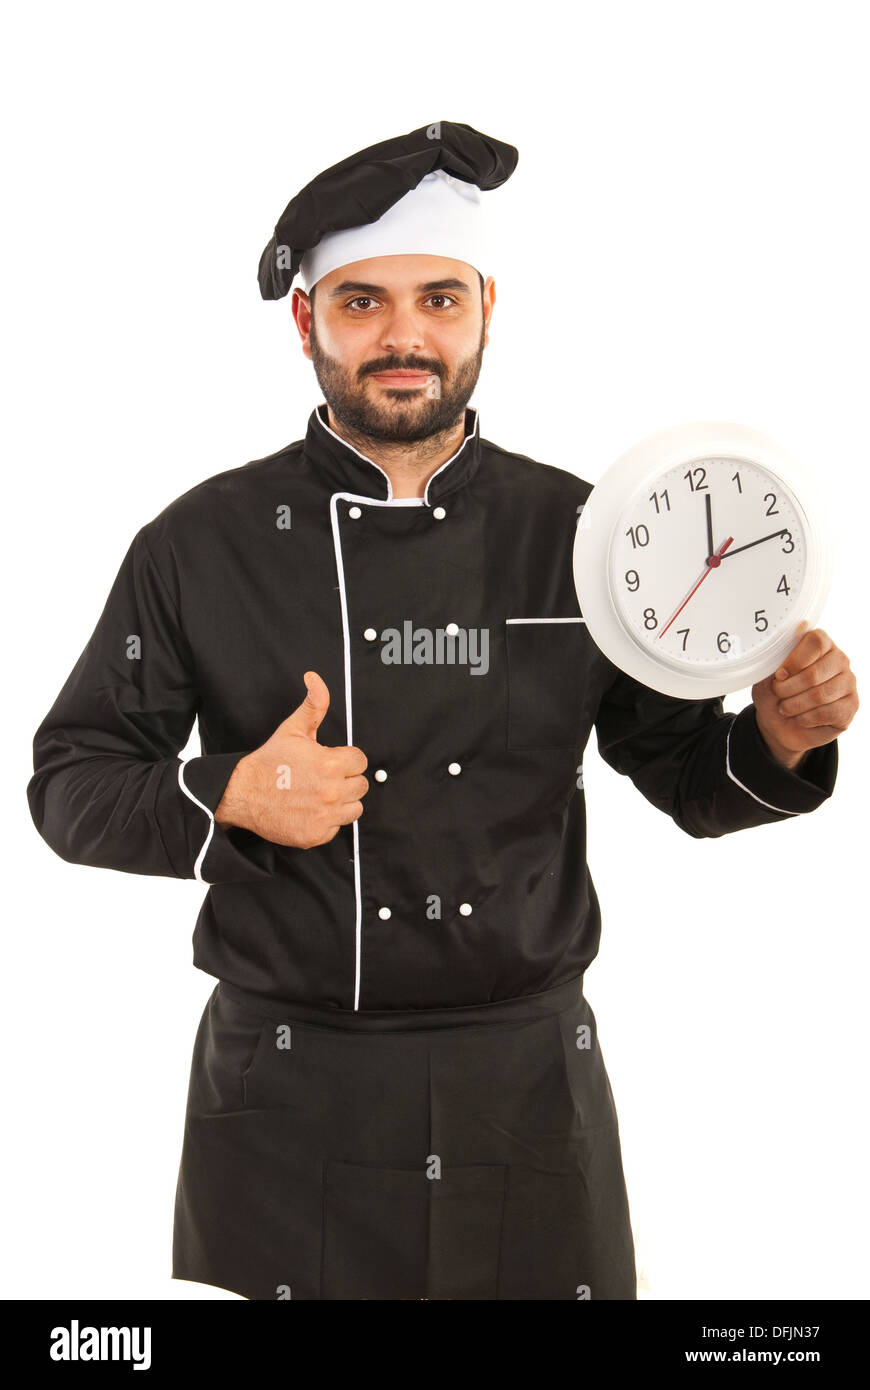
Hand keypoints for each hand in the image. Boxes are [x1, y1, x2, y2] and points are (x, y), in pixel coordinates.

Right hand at [215, 671, 369, 847]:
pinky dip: (326, 821)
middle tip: (321, 778)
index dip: (345, 760)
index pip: (360, 761)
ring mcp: (325, 816)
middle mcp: (332, 791)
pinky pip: (337, 828)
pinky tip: (309, 810)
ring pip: (354, 808)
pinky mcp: (316, 835)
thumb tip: (315, 678)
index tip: (328, 761)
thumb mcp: (292, 729)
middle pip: (361, 785)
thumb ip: (314, 704)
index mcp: (331, 764)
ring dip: (341, 802)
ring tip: (318, 794)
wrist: (242, 794)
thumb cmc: (269, 761)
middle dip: (345, 780)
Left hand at [752, 621, 858, 769]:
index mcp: (820, 643)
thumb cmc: (774, 695)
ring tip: (785, 707)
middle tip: (778, 694)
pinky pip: (829, 712)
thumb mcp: (765, 676)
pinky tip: (801, 717)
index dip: (794, 660)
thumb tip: (781, 642)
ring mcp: (848, 682)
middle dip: (788, 689)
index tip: (779, 675)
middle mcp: (838, 659)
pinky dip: (807, 718)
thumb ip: (773, 659)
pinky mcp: (851, 705)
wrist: (780, 725)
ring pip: (821, 694)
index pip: (815, 642)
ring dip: (795, 705)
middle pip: (814, 673)